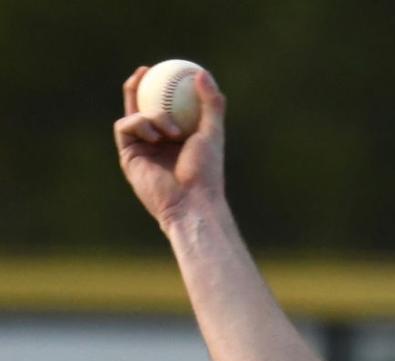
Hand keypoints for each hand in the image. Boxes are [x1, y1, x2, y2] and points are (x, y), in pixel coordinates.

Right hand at [113, 66, 225, 229]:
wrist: (192, 202)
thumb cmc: (207, 172)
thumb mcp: (212, 133)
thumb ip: (211, 103)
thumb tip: (202, 72)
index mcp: (176, 138)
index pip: (165, 106)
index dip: (161, 86)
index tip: (165, 68)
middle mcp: (157, 143)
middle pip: (141, 107)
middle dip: (138, 86)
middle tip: (144, 70)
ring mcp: (141, 150)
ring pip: (134, 115)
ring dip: (153, 115)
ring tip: (172, 132)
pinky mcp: (128, 157)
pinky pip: (124, 127)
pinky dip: (138, 123)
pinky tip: (154, 135)